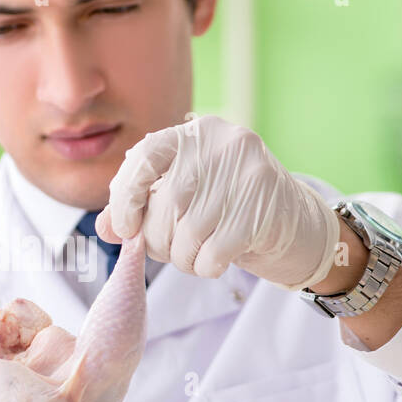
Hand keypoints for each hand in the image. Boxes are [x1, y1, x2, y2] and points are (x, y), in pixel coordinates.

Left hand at [96, 114, 339, 289]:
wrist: (296, 224)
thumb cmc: (227, 210)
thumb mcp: (183, 199)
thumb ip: (141, 207)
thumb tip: (105, 228)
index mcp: (194, 134)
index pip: (144, 155)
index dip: (124, 196)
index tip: (125, 228)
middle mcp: (221, 144)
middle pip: (165, 205)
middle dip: (158, 241)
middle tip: (172, 250)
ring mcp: (246, 172)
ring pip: (188, 233)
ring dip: (183, 259)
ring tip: (195, 256)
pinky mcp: (264, 206)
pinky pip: (213, 252)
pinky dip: (205, 267)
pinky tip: (215, 261)